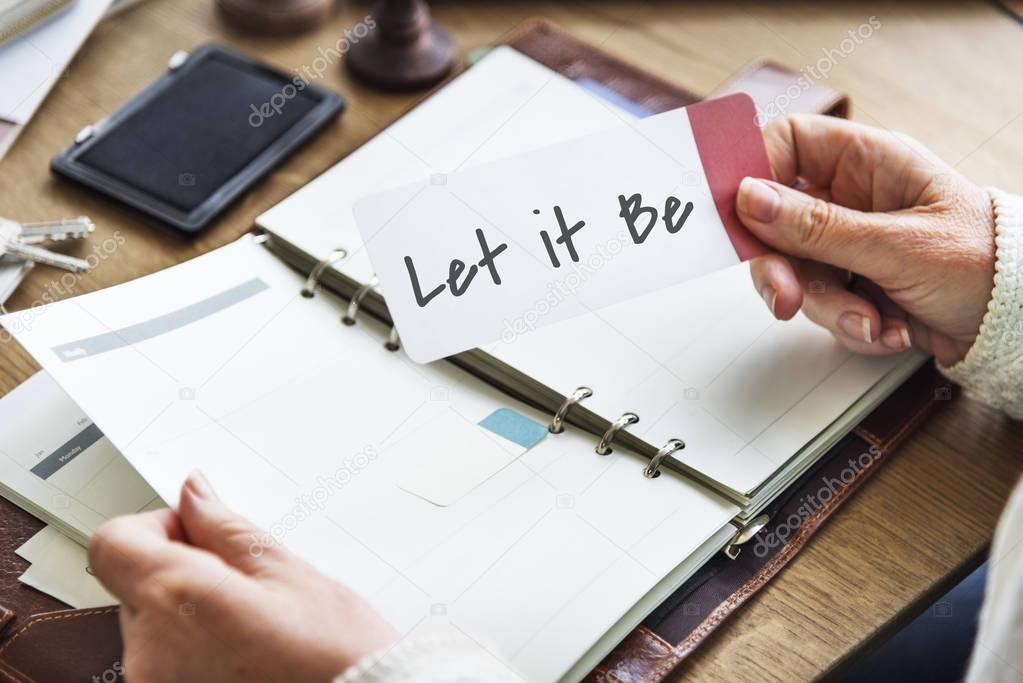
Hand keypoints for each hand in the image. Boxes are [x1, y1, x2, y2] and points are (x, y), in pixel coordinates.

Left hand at [88, 472, 396, 682]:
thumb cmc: (335, 653)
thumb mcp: (287, 570)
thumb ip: (225, 528)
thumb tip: (193, 494)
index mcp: (177, 598)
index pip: (112, 541)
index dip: (156, 526)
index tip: (198, 534)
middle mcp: (149, 650)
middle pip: (135, 582)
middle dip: (182, 570)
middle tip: (244, 583)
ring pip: (151, 622)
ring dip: (188, 612)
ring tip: (251, 624)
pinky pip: (163, 659)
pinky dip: (193, 647)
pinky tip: (243, 650)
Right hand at [736, 114, 995, 365]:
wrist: (1017, 326)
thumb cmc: (986, 264)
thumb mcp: (898, 246)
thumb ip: (817, 227)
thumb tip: (749, 198)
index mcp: (868, 162)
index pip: (787, 144)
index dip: (754, 170)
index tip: (737, 211)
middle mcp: (852, 199)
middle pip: (777, 221)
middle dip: (781, 267)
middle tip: (785, 298)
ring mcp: (849, 244)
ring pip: (795, 272)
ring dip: (828, 308)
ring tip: (873, 323)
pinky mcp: (853, 286)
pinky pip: (820, 305)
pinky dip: (850, 325)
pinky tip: (890, 329)